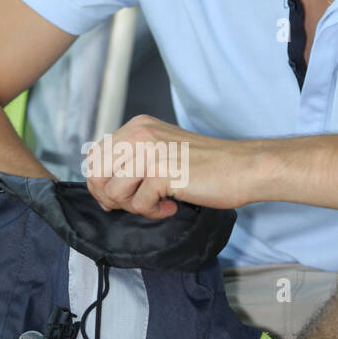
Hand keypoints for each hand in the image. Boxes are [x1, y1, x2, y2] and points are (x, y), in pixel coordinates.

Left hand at [84, 113, 251, 219]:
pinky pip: (139, 204)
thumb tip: (102, 190)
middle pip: (97, 174)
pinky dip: (155, 212)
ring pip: (113, 191)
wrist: (242, 167)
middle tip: (139, 203)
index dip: (100, 182)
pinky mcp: (161, 171)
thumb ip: (133, 162)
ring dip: (134, 206)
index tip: (118, 197)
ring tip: (159, 202)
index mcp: (137, 126)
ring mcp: (149, 151)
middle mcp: (139, 134)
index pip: (95, 156)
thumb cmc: (207, 165)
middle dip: (112, 197)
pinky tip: (173, 204)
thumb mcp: (162, 151)